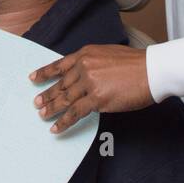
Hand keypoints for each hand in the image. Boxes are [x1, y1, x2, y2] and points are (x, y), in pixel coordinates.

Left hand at [29, 45, 153, 133]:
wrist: (151, 70)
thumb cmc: (136, 64)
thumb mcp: (108, 54)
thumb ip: (93, 63)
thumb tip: (84, 77)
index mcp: (86, 54)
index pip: (60, 65)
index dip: (45, 72)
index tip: (33, 78)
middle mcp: (84, 67)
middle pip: (60, 84)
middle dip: (47, 95)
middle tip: (36, 103)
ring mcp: (89, 83)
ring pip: (64, 99)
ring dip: (51, 108)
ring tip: (42, 115)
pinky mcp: (96, 99)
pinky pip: (74, 113)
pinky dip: (63, 122)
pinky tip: (55, 128)